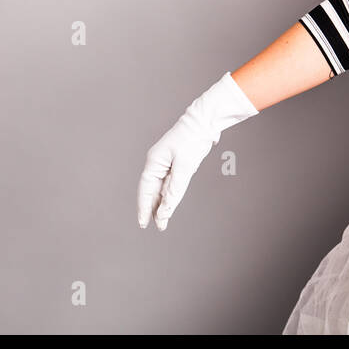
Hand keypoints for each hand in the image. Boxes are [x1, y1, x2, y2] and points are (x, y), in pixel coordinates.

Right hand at [137, 72, 257, 230]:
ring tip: (162, 221)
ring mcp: (168, 163)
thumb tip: (166, 209)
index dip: (144, 207)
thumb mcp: (185, 166)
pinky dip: (170, 194)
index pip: (146, 189)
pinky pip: (171, 183)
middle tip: (158, 226)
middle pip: (153, 190)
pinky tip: (169, 204)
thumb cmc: (193, 139)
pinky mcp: (179, 163)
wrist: (206, 121)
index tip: (143, 223)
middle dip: (154, 209)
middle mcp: (158, 163)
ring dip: (162, 204)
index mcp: (154, 161)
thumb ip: (174, 189)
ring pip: (162, 188)